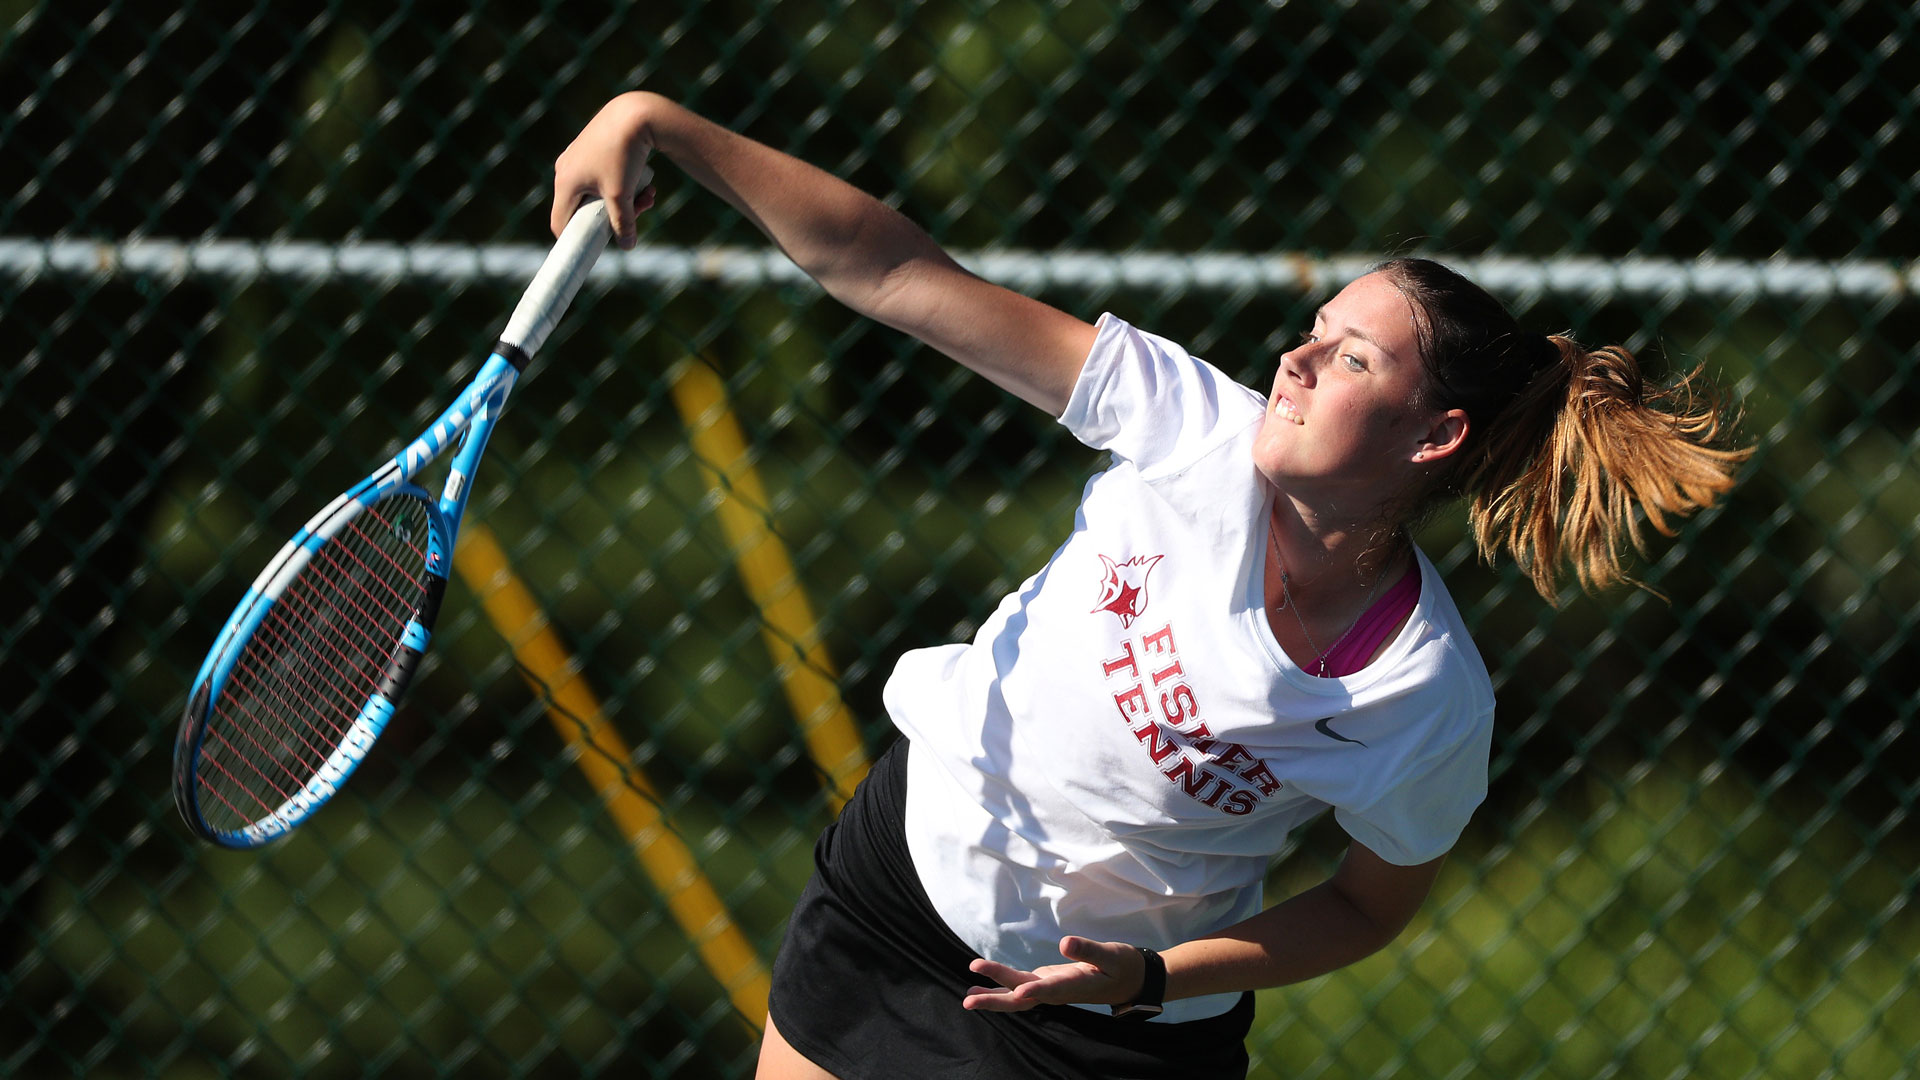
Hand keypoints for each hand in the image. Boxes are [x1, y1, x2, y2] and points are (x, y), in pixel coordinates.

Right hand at [551, 91, 659, 248]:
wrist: (634, 113)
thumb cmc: (623, 155)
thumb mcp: (622, 195)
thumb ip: (622, 224)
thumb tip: (627, 246)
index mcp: (565, 183)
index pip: (560, 223)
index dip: (577, 239)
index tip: (598, 246)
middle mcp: (566, 169)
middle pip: (584, 208)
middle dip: (612, 215)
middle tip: (638, 213)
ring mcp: (577, 157)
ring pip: (598, 192)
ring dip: (624, 200)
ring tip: (648, 196)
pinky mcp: (592, 148)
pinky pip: (603, 176)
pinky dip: (622, 183)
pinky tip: (646, 183)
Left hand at [961, 936, 1145, 1012]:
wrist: (1130, 981)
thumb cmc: (1123, 966)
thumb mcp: (1112, 955)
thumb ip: (1089, 950)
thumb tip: (1064, 942)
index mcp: (1075, 986)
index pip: (1051, 990)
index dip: (1035, 991)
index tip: (1019, 992)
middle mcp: (1058, 993)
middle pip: (1022, 1000)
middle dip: (996, 1001)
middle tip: (969, 1001)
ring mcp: (1050, 989)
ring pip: (1018, 997)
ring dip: (992, 998)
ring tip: (967, 998)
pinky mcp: (1047, 983)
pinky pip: (1020, 989)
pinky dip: (1000, 989)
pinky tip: (980, 990)